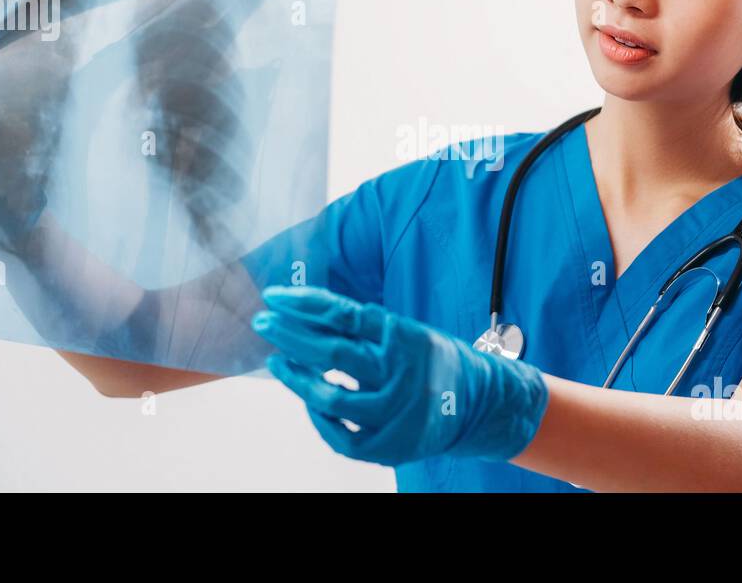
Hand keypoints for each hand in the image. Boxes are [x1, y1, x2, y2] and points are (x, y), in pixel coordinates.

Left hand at [250, 285, 549, 465]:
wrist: (479, 405)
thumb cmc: (431, 360)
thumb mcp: (407, 330)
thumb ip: (364, 325)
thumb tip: (306, 311)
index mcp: (404, 336)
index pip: (343, 314)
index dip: (304, 304)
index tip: (274, 296)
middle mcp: (400, 374)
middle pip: (331, 353)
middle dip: (289, 335)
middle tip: (262, 321)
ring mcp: (394, 414)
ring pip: (329, 398)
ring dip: (295, 378)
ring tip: (277, 361)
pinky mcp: (389, 445)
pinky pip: (339, 435)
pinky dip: (318, 417)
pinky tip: (307, 400)